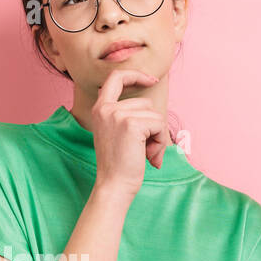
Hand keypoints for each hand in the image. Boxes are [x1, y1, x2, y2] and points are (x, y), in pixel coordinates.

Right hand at [91, 68, 165, 196]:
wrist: (114, 185)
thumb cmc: (119, 164)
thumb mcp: (117, 133)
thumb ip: (127, 116)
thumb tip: (152, 108)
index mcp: (100, 109)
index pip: (116, 77)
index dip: (135, 75)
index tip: (151, 80)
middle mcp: (107, 108)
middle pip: (146, 103)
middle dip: (152, 126)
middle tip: (145, 149)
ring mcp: (118, 115)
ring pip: (155, 115)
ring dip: (157, 136)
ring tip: (145, 154)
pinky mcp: (132, 124)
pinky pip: (159, 125)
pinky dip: (160, 141)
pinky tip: (149, 156)